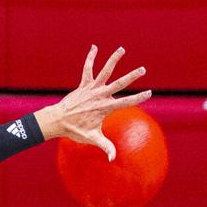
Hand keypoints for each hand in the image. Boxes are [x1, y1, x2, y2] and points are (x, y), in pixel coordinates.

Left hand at [35, 45, 151, 160]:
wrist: (58, 120)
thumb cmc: (75, 130)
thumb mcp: (92, 139)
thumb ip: (105, 147)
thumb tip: (113, 159)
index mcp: (104, 108)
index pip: (125, 102)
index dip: (138, 98)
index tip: (149, 93)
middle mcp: (99, 96)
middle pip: (118, 83)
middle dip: (132, 76)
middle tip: (143, 69)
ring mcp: (91, 88)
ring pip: (104, 71)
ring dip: (113, 59)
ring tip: (122, 49)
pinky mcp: (83, 85)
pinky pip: (87, 69)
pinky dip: (90, 58)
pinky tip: (94, 47)